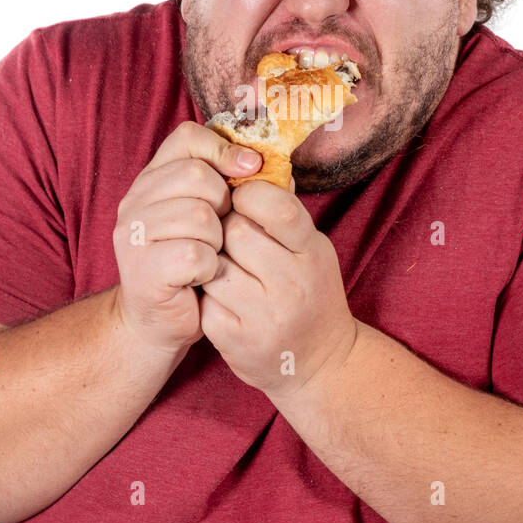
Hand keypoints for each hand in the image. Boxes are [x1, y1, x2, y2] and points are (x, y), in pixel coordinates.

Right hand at [113, 121, 262, 355]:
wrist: (163, 322)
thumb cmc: (195, 265)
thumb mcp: (215, 218)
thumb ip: (238, 187)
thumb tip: (277, 165)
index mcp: (152, 180)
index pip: (187, 138)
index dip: (224, 149)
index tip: (251, 168)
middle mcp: (135, 200)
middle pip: (197, 175)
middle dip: (223, 204)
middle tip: (219, 231)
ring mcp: (133, 234)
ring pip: (198, 215)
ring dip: (216, 241)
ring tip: (209, 256)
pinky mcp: (141, 268)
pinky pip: (193, 253)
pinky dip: (208, 268)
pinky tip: (201, 277)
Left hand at [198, 179, 357, 397]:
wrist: (319, 362)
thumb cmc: (310, 294)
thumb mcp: (312, 250)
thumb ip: (286, 213)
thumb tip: (258, 160)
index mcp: (313, 254)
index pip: (277, 207)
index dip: (249, 194)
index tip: (239, 197)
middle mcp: (293, 284)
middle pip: (236, 233)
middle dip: (224, 228)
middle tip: (226, 234)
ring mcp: (265, 316)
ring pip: (213, 266)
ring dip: (211, 262)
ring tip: (224, 266)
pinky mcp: (236, 341)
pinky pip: (204, 302)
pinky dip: (206, 296)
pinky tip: (220, 298)